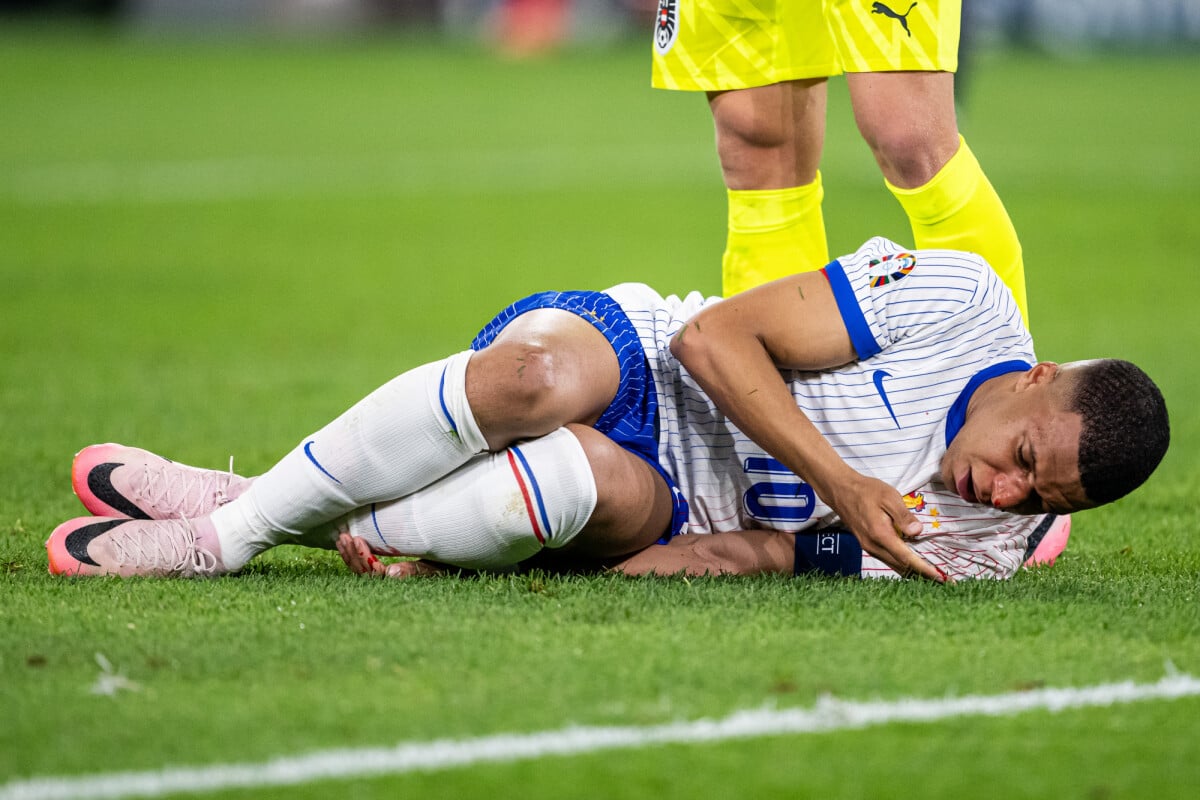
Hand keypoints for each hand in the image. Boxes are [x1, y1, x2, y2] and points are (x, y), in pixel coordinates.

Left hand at [335, 533, 442, 578]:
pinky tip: (348, 545)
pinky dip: (356, 556)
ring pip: (363, 571)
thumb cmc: (448, 562)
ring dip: (351, 555)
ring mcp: (390, 577)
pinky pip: (367, 567)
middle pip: (364, 573)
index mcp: (402, 581)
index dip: (363, 556)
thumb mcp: (434, 566)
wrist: (457, 560)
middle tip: (343, 537)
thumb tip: (390, 574)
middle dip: (352, 555)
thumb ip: (414, 570)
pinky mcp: (388, 570)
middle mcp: (393, 582)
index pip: (375, 572)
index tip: (357, 538)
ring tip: (341, 539)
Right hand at [825, 474, 945, 581]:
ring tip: (932, 575)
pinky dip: (903, 565)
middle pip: (902, 567)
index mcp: (881, 535)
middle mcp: (874, 546)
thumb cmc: (866, 491)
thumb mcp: (889, 497)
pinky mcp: (868, 546)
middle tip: (944, 581)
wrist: (841, 491)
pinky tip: (914, 564)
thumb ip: (904, 516)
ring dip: (913, 572)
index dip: (925, 570)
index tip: (940, 578)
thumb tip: (918, 532)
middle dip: (923, 575)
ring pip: (895, 566)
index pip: (907, 558)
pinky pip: (889, 560)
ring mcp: (869, 548)